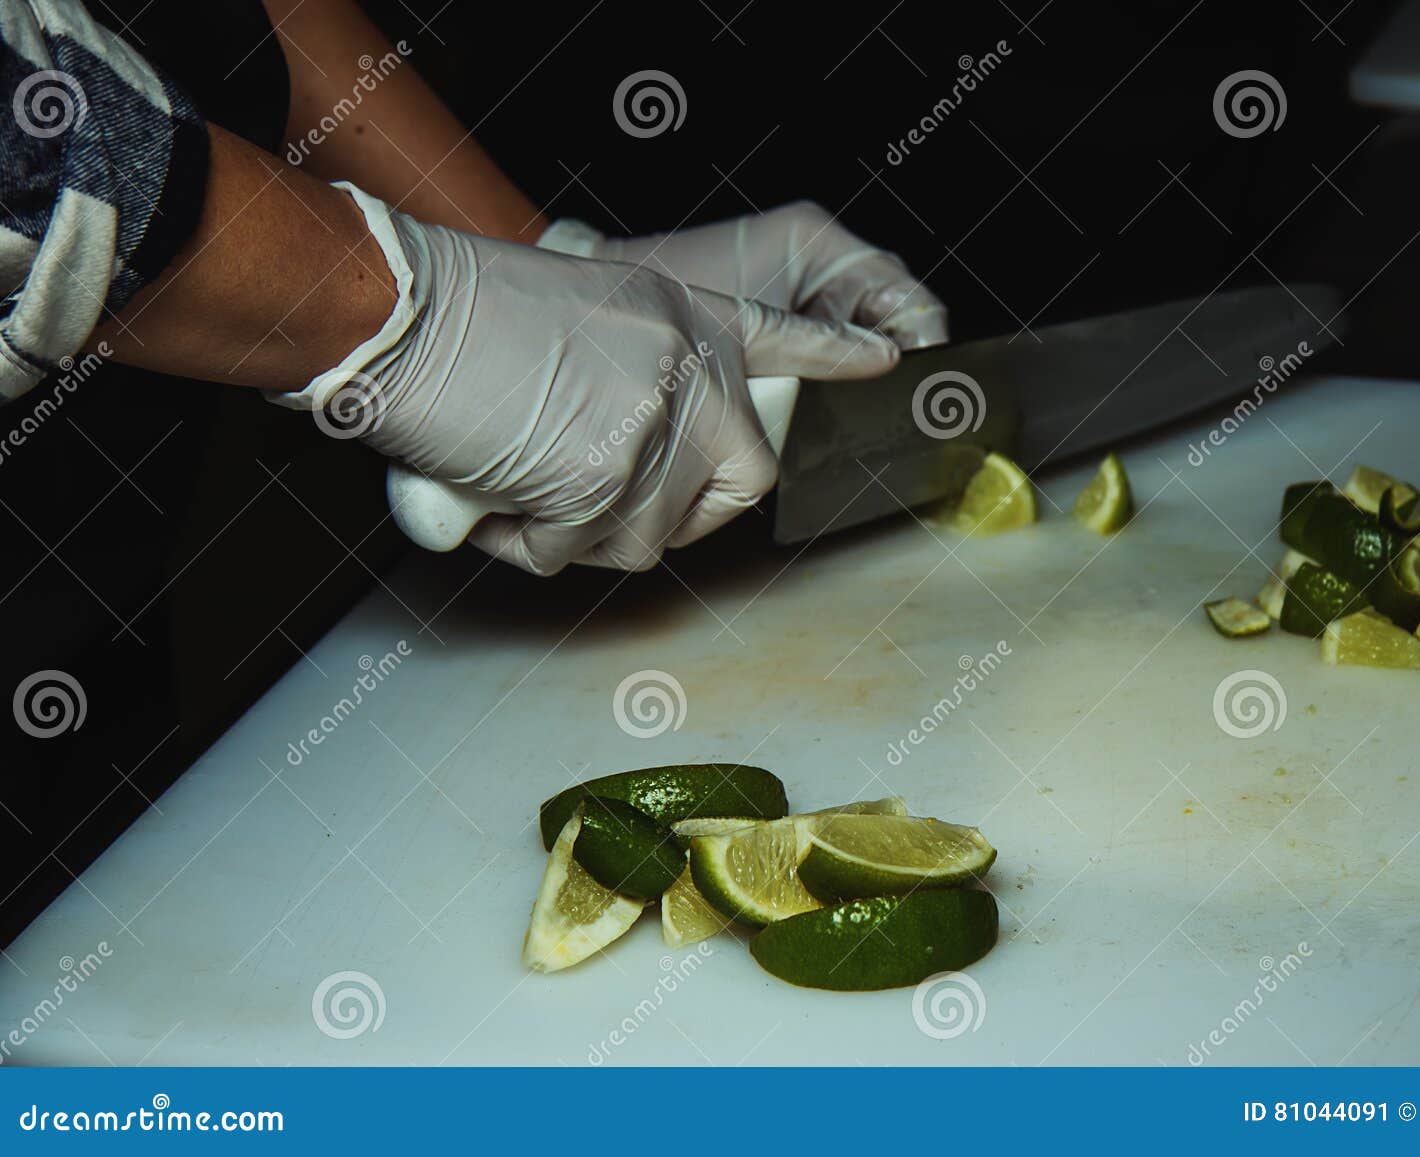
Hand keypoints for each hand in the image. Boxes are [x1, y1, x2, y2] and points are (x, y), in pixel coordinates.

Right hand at [286, 186, 899, 574]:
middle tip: (605, 500)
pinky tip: (496, 495)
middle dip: (684, 513)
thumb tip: (641, 453)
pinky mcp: (608, 476)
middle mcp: (689, 369)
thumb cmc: (457, 312)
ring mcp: (655, 424)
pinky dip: (531, 544)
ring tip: (515, 478)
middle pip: (741, 481)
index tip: (885, 363)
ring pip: (650, 536)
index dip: (830, 359)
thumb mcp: (575, 313)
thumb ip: (632, 371)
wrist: (400, 311)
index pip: (781, 340)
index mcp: (682, 316)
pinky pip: (581, 553)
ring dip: (579, 531)